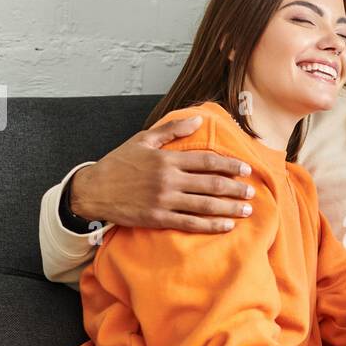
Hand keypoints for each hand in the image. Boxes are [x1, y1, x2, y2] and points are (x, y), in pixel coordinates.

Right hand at [68, 116, 255, 230]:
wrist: (93, 190)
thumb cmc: (119, 163)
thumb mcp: (143, 139)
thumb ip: (172, 130)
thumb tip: (198, 120)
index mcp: (167, 159)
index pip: (206, 161)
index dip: (229, 165)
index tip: (245, 170)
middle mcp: (168, 180)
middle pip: (210, 184)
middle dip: (235, 188)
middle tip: (252, 192)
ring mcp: (164, 201)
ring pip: (204, 205)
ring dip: (229, 208)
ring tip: (246, 209)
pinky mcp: (158, 218)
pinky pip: (190, 224)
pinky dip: (211, 225)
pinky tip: (226, 225)